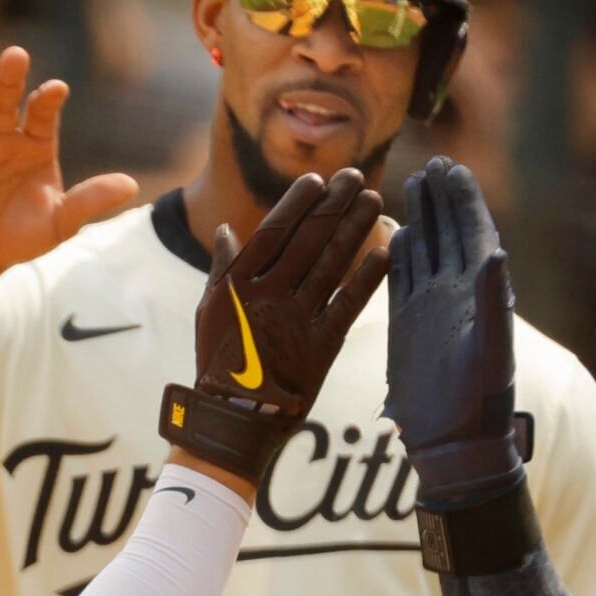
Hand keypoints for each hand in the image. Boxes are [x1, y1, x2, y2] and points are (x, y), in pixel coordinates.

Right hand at [0, 47, 139, 317]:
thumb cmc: (23, 235)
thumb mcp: (60, 223)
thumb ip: (89, 201)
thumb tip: (131, 185)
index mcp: (36, 144)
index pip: (43, 114)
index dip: (48, 100)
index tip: (56, 89)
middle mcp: (3, 137)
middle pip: (5, 100)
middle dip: (10, 78)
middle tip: (16, 55)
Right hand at [160, 169, 387, 483]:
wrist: (233, 419)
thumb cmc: (219, 362)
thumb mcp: (209, 311)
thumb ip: (222, 268)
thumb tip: (225, 228)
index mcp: (241, 283)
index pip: (275, 231)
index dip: (297, 203)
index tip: (317, 179)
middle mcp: (269, 295)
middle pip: (309, 239)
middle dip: (334, 204)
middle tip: (356, 176)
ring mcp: (296, 319)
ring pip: (331, 264)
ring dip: (355, 229)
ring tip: (374, 200)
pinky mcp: (321, 346)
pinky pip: (348, 305)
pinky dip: (367, 278)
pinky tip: (385, 252)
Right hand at [382, 155, 522, 509]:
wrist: (453, 444)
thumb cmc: (479, 404)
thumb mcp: (490, 351)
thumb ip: (492, 301)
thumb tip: (496, 251)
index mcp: (479, 295)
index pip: (473, 234)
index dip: (465, 200)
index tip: (454, 167)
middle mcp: (457, 297)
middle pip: (450, 234)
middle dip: (444, 198)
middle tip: (435, 163)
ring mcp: (432, 310)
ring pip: (427, 251)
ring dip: (425, 217)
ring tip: (416, 181)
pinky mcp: (409, 327)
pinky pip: (404, 281)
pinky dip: (401, 254)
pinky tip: (398, 232)